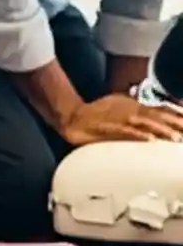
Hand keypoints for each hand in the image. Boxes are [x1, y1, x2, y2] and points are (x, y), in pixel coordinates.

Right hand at [60, 93, 182, 145]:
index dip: (177, 115)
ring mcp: (118, 118)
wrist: (73, 117)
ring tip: (176, 138)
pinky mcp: (107, 127)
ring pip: (144, 123)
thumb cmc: (98, 115)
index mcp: (135, 106)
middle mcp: (130, 110)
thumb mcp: (121, 107)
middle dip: (175, 123)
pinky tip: (149, 140)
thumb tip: (157, 119)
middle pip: (157, 116)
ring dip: (161, 130)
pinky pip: (125, 132)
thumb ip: (139, 111)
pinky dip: (137, 135)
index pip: (162, 110)